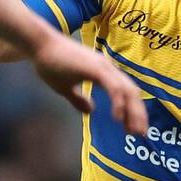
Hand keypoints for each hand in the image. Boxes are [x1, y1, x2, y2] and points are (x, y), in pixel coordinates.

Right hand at [28, 29, 147, 135]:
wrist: (40, 46)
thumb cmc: (50, 64)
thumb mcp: (65, 88)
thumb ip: (79, 99)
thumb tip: (91, 111)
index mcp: (103, 72)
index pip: (125, 92)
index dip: (132, 111)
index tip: (133, 129)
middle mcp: (108, 68)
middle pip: (132, 92)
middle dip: (138, 114)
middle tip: (141, 134)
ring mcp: (103, 67)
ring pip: (127, 91)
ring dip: (133, 112)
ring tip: (134, 131)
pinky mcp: (96, 69)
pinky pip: (114, 88)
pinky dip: (119, 103)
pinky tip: (118, 118)